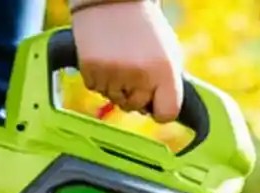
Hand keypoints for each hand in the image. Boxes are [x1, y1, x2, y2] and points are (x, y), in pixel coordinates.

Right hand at [72, 2, 183, 122]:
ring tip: (120, 60)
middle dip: (137, 96)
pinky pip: (95, 89)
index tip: (156, 104)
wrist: (114, 0)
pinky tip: (105, 57)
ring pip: (114, 100)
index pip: (166, 114)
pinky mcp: (90, 69)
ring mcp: (114, 74)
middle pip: (137, 108)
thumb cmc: (146, 29)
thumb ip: (168, 84)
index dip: (161, 112)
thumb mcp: (169, 54)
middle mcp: (140, 76)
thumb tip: (160, 111)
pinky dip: (99, 78)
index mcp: (166, 72)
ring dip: (117, 87)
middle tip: (135, 70)